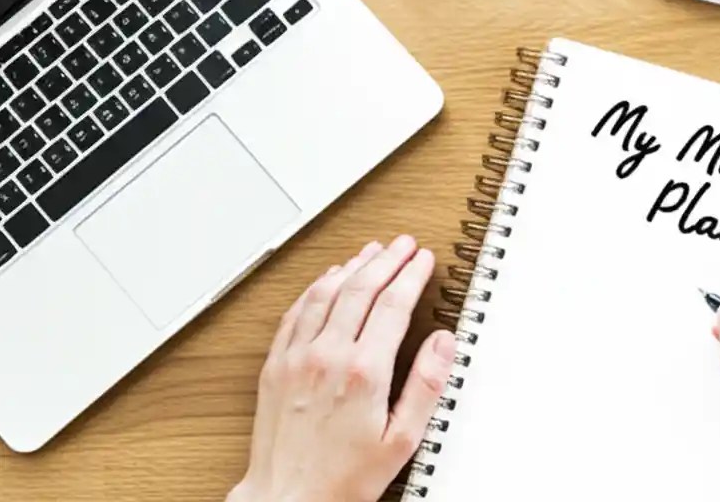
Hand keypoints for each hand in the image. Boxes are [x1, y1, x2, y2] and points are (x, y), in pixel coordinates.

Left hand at [230, 236, 456, 501]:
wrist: (287, 500)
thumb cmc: (342, 480)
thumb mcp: (402, 441)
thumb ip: (426, 386)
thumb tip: (444, 343)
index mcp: (364, 372)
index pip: (393, 304)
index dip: (411, 275)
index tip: (422, 259)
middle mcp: (327, 356)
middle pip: (361, 288)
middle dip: (386, 260)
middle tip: (402, 244)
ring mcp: (297, 357)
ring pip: (326, 292)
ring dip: (351, 266)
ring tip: (369, 252)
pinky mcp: (275, 365)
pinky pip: (295, 312)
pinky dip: (315, 288)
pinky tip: (326, 281)